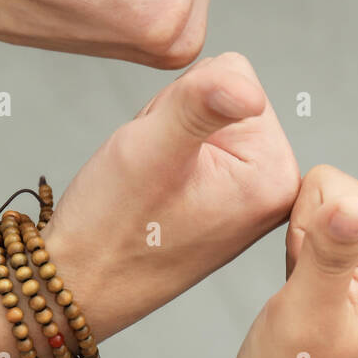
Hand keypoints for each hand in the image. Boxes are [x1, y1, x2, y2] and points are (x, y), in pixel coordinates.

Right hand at [44, 52, 299, 337]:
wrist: (78, 284)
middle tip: (151, 170)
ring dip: (169, 136)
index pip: (236, 72)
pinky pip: (199, 141)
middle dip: (178, 119)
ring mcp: (255, 192)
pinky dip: (169, 154)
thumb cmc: (110, 227)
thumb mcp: (153, 150)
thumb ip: (201, 105)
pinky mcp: (232, 198)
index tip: (163, 151)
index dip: (184, 100)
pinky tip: (155, 189)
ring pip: (207, 113)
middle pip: (226, 91)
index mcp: (276, 171)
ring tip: (150, 183)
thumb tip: (249, 87)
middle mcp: (278, 183)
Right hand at [186, 167, 357, 357]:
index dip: (303, 236)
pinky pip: (337, 241)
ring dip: (313, 262)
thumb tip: (350, 205)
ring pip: (332, 217)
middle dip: (310, 246)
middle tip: (316, 310)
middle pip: (337, 197)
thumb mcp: (308, 314)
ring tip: (320, 317)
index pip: (332, 187)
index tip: (315, 295)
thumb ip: (330, 254)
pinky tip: (325, 317)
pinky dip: (318, 272)